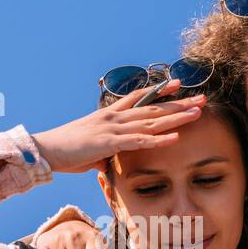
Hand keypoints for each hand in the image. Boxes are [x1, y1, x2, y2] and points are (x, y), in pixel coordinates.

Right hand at [32, 78, 205, 173]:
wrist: (46, 150)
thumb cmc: (66, 152)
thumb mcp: (90, 151)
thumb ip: (104, 154)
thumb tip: (107, 164)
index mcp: (110, 115)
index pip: (139, 98)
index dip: (159, 91)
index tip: (177, 84)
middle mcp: (114, 117)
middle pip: (153, 108)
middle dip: (179, 103)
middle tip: (201, 98)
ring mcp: (113, 128)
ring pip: (151, 121)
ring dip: (176, 117)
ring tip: (197, 113)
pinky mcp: (109, 143)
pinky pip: (139, 141)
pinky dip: (159, 140)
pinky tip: (176, 137)